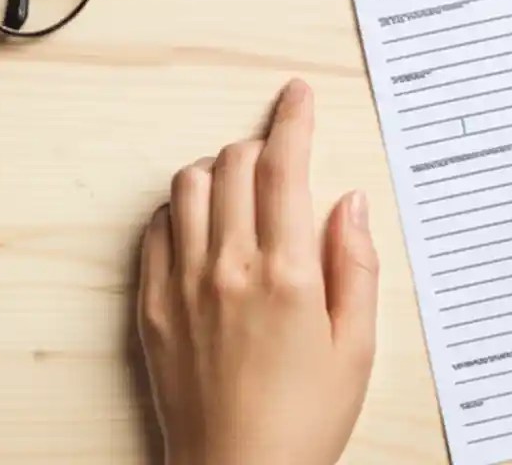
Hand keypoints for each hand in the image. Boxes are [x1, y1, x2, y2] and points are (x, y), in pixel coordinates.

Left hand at [137, 80, 378, 464]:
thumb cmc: (306, 417)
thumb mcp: (358, 345)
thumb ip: (356, 264)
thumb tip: (350, 202)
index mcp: (286, 274)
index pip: (285, 168)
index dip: (292, 119)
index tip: (296, 94)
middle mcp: (228, 268)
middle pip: (233, 165)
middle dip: (260, 143)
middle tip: (282, 156)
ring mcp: (182, 285)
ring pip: (187, 187)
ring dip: (218, 172)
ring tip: (243, 192)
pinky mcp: (153, 306)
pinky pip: (155, 230)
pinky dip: (180, 210)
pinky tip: (205, 228)